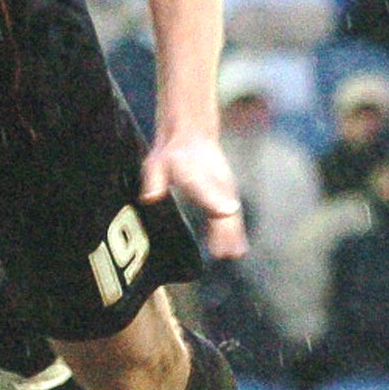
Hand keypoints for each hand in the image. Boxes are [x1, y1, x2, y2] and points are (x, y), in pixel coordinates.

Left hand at [141, 131, 247, 259]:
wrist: (191, 134)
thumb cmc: (170, 153)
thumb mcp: (156, 162)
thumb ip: (154, 180)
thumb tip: (150, 197)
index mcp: (195, 174)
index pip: (207, 188)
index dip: (216, 200)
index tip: (226, 212)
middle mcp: (215, 182)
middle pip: (223, 206)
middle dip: (225, 229)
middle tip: (223, 253)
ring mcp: (225, 187)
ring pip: (232, 213)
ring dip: (234, 234)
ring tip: (234, 255)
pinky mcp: (229, 193)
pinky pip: (234, 214)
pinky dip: (237, 231)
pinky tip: (238, 248)